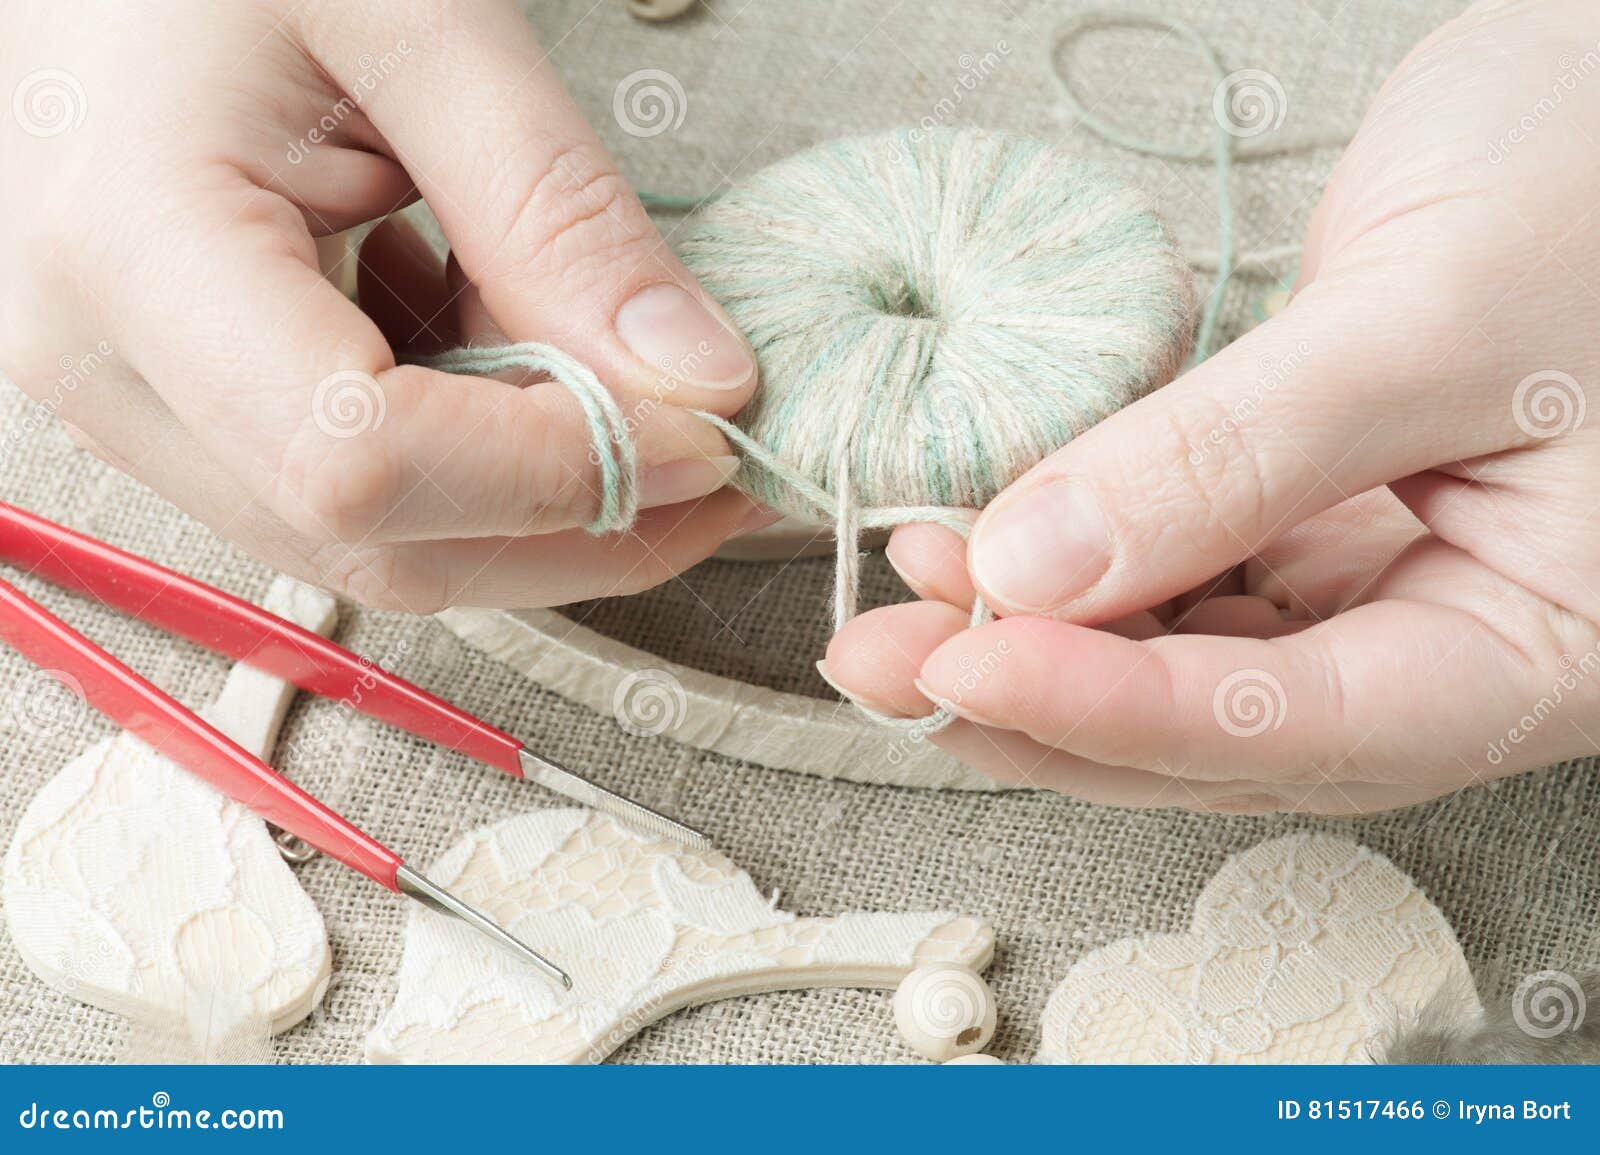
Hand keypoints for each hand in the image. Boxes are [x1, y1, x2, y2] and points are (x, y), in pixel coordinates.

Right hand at [0, 0, 760, 610]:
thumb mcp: (418, 19)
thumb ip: (558, 210)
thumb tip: (699, 383)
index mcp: (134, 250)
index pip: (365, 464)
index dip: (561, 474)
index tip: (710, 432)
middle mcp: (105, 368)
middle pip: (380, 544)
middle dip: (580, 520)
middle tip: (721, 450)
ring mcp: (132, 402)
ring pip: (377, 545)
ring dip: (536, 494)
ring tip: (613, 369)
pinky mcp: (180, 407)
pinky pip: (354, 494)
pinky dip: (477, 456)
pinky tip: (505, 339)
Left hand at [826, 0, 1599, 812]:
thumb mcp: (1430, 315)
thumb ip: (1234, 455)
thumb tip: (1033, 570)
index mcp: (1542, 647)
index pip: (1304, 727)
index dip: (1118, 710)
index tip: (963, 669)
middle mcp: (1460, 644)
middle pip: (1223, 730)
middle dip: (1040, 701)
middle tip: (883, 667)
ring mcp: (1386, 585)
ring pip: (1186, 663)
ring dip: (1041, 641)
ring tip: (908, 592)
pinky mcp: (1322, 521)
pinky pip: (1185, 578)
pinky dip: (1082, 569)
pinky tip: (984, 546)